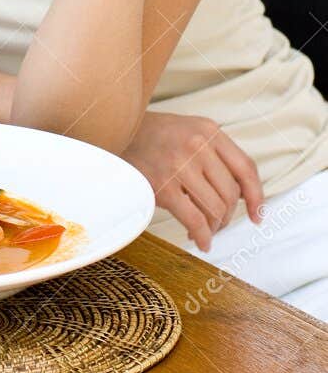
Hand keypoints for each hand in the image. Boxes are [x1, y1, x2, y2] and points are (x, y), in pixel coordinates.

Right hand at [121, 109, 263, 250]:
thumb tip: (241, 195)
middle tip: (218, 223)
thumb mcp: (189, 131)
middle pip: (231, 193)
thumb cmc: (153, 136)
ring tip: (205, 230)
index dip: (256, 196)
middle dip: (228, 216)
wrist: (114, 134)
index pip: (246, 168)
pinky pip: (195, 220)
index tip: (258, 216)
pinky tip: (200, 241)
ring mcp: (180, 165)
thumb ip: (215, 153)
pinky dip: (203, 236)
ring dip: (214, 227)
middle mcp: (198, 145)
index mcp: (209, 131)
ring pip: (215, 209)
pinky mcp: (163, 186)